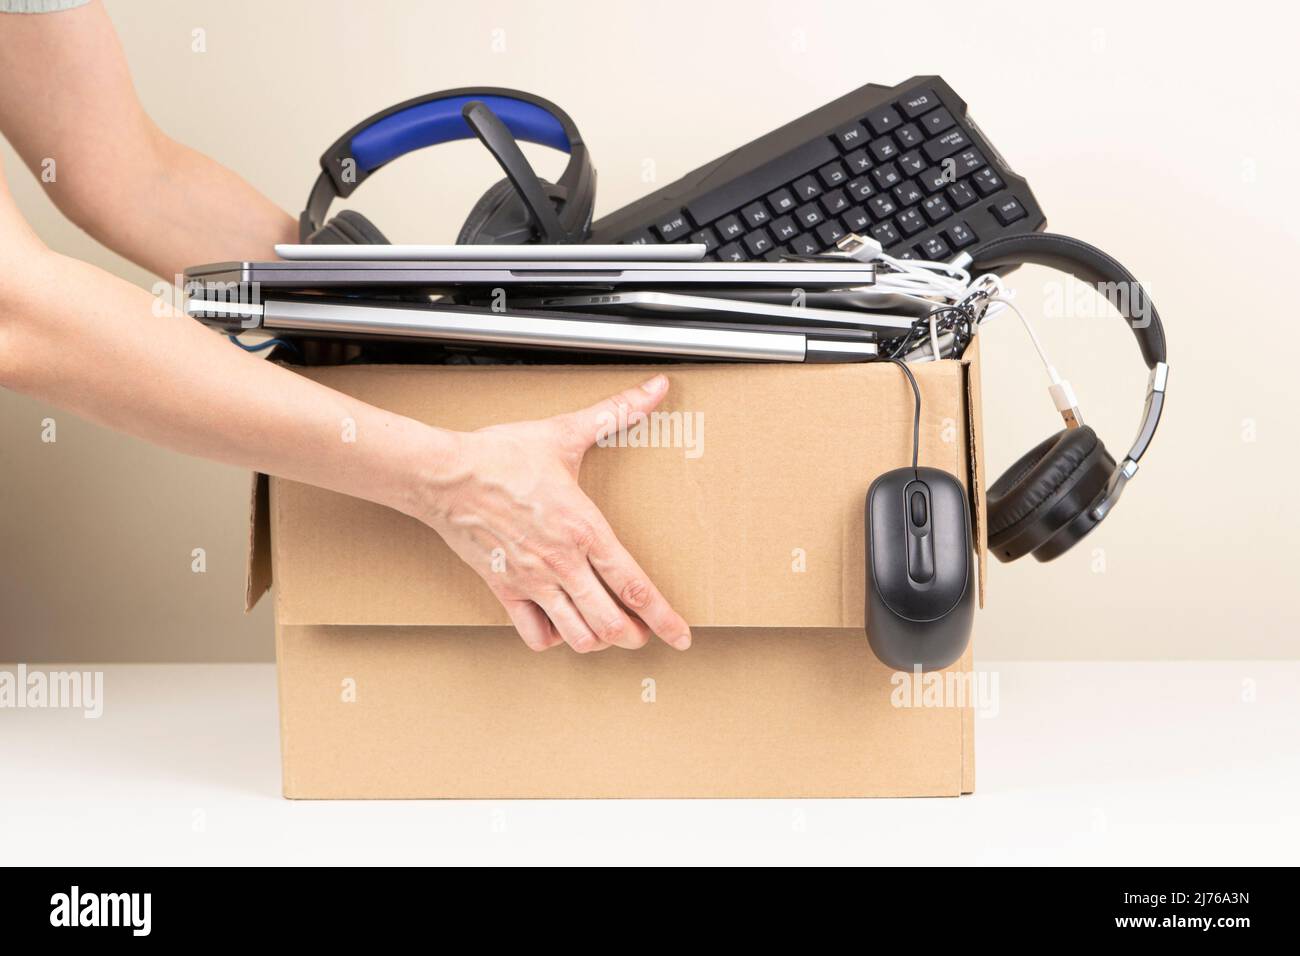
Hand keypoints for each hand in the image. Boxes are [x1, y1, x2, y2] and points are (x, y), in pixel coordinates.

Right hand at [418, 374, 691, 653]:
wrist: (444, 474)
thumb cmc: (501, 455)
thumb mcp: (565, 432)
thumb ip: (616, 413)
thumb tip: (656, 387)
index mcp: (585, 529)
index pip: (635, 586)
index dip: (665, 618)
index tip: (682, 638)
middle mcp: (563, 563)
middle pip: (611, 623)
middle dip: (635, 635)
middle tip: (645, 633)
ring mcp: (533, 581)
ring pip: (577, 636)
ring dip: (598, 640)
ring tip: (608, 633)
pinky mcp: (505, 589)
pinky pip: (535, 634)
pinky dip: (553, 638)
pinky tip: (560, 625)